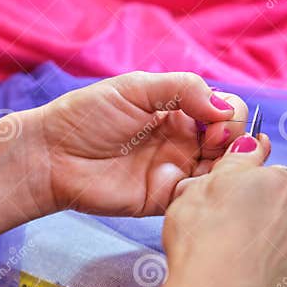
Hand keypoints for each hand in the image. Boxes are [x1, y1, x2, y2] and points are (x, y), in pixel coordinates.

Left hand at [34, 71, 248, 216]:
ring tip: (214, 163)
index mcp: (179, 111)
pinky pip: (198, 196)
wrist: (52, 156)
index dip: (229, 116)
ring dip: (227, 166)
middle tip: (214, 141)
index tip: (214, 120)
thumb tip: (223, 106)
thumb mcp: (135, 88)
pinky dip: (207, 189)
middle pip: (230, 142)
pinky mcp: (165, 198)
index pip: (224, 111)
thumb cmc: (86, 116)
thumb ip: (183, 88)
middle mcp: (183, 141)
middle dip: (234, 141)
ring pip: (220, 171)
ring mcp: (176, 170)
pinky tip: (197, 181)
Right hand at [127, 134, 286, 286]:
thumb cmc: (203, 237)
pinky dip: (259, 274)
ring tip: (223, 259)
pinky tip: (234, 280)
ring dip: (257, 245)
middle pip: (274, 208)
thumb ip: (233, 163)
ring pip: (277, 241)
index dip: (244, 184)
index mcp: (276, 184)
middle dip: (252, 215)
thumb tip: (251, 146)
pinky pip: (274, 273)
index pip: (268, 173)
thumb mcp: (202, 185)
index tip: (224, 195)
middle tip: (216, 227)